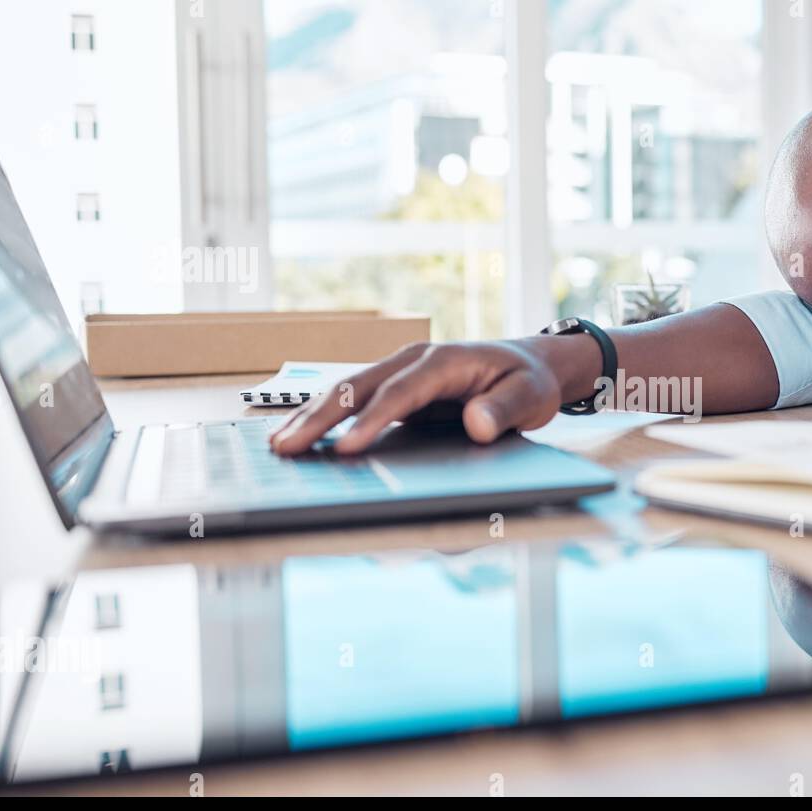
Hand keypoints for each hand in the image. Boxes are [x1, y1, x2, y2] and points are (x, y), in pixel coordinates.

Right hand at [270, 340, 566, 455]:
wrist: (528, 365)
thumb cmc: (529, 382)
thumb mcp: (531, 396)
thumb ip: (506, 410)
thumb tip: (476, 424)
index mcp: (444, 361)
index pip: (401, 394)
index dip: (372, 421)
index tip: (346, 448)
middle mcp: (414, 360)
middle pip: (359, 387)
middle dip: (320, 417)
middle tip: (287, 447)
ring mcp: (400, 372)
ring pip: (347, 390)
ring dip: (312, 415)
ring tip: (279, 445)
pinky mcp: (395, 388)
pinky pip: (355, 401)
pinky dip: (324, 417)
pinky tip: (301, 437)